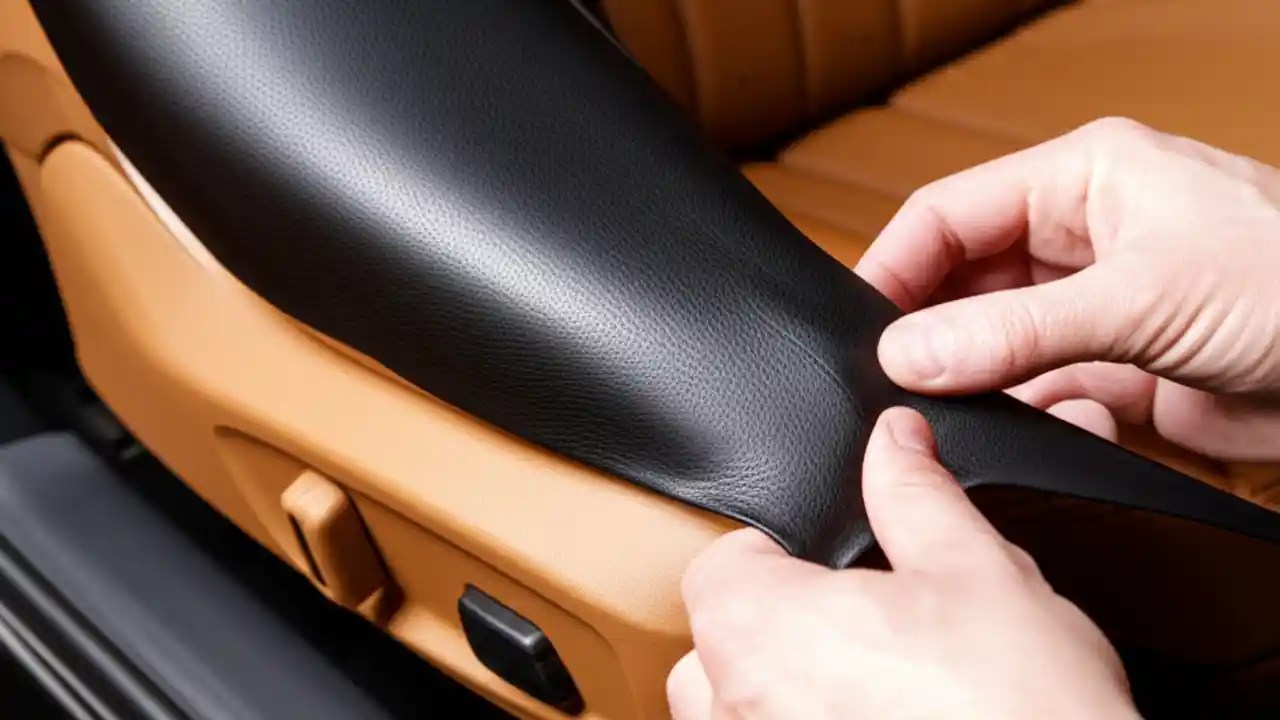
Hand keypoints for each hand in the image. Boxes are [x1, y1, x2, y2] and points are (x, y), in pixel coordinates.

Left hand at [667, 407, 1138, 719]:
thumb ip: (917, 497)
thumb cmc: (1023, 709)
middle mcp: (735, 708)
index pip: (722, 567)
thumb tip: (895, 443)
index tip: (832, 568)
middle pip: (718, 649)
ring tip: (872, 693)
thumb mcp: (980, 574)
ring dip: (786, 696)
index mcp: (758, 627)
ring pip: (737, 714)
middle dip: (778, 632)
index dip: (780, 557)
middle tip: (862, 635)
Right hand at [855, 118, 1279, 460]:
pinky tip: (1062, 419)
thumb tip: (911, 353)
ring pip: (997, 340)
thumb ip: (1015, 333)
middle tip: (900, 382)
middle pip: (965, 280)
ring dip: (983, 378)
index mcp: (1082, 179)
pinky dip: (1035, 412)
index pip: (950, 214)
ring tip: (968, 409)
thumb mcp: (1140, 298)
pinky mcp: (1119, 367)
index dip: (895, 266)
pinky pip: (1041, 388)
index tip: (859, 327)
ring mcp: (1098, 304)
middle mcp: (1083, 236)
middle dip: (933, 330)